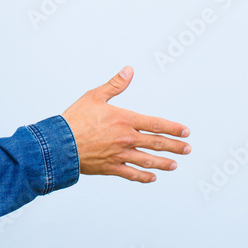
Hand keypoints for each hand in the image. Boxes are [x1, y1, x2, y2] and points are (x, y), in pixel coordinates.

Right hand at [62, 66, 190, 182]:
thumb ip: (115, 84)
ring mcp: (120, 155)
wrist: (60, 144)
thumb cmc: (75, 119)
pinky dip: (143, 177)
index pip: (156, 124)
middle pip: (157, 143)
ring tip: (174, 165)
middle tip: (187, 149)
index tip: (185, 131)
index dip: (173, 128)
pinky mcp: (110, 167)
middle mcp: (126, 139)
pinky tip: (152, 177)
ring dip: (164, 163)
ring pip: (148, 161)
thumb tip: (129, 70)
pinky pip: (131, 174)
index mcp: (125, 120)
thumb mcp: (94, 96)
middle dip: (174, 146)